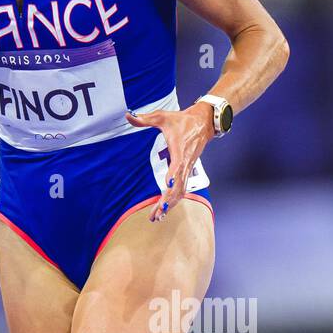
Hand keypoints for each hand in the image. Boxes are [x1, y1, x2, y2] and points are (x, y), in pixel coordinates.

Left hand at [125, 104, 214, 222]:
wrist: (203, 122)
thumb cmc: (182, 120)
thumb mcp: (162, 116)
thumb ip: (145, 118)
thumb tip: (129, 115)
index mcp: (180, 151)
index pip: (177, 166)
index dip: (173, 176)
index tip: (167, 185)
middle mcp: (186, 163)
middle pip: (179, 186)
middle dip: (167, 201)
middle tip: (156, 214)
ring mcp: (188, 168)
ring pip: (181, 191)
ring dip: (170, 205)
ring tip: (157, 217)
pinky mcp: (188, 171)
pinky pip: (183, 189)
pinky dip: (175, 200)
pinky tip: (165, 209)